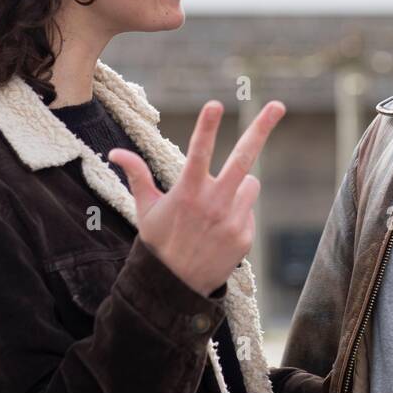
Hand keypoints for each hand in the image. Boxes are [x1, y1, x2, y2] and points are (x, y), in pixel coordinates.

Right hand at [109, 100, 284, 296]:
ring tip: (216, 208)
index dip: (206, 126)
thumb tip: (114, 151)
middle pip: (243, 158)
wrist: (176, 288)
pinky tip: (220, 229)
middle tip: (277, 104)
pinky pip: (249, 209)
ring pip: (249, 183)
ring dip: (238, 187)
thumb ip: (137, 176)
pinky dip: (239, 212)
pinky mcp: (245, 235)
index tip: (215, 104)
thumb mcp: (145, 210)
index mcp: (187, 192)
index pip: (198, 152)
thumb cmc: (159, 242)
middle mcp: (213, 204)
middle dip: (261, 128)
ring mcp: (232, 220)